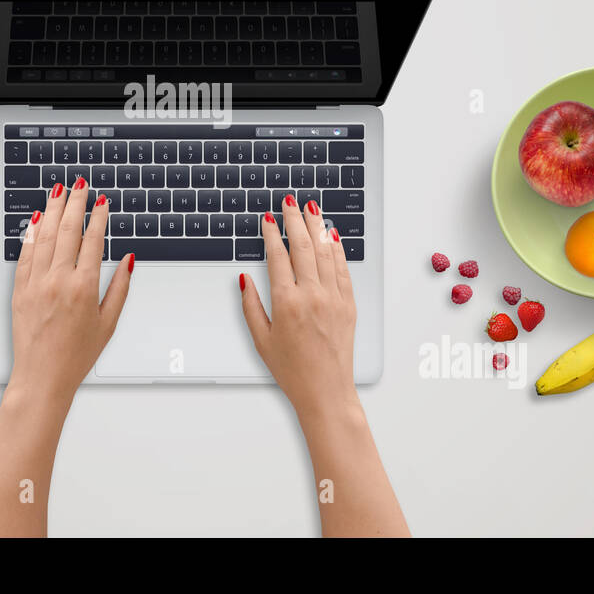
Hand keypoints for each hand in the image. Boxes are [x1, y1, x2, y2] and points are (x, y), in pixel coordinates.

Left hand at [9, 178, 133, 401]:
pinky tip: (36, 219)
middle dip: (75, 203)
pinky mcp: (18, 290)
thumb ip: (120, 287)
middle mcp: (57, 281)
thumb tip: (128, 259)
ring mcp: (35, 283)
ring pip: (44, 236)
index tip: (102, 202)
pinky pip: (25, 254)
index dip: (98, 217)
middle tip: (80, 185)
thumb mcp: (108, 323)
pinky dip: (31, 233)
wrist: (42, 377)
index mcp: (83, 288)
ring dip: (52, 210)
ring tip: (58, 191)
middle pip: (67, 230)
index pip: (92, 240)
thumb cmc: (76, 355)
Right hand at [238, 195, 357, 416]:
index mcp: (287, 303)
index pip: (277, 256)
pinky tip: (331, 236)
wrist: (326, 391)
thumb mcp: (261, 339)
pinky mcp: (349, 304)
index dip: (271, 233)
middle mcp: (312, 296)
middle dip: (294, 220)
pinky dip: (336, 249)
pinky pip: (342, 269)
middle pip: (302, 246)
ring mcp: (334, 298)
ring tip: (311, 208)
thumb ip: (250, 306)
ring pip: (325, 252)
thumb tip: (244, 279)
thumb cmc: (292, 370)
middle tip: (289, 202)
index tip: (268, 219)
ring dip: (317, 227)